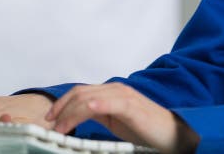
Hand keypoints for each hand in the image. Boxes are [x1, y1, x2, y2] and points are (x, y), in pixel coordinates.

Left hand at [48, 82, 193, 152]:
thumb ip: (99, 115)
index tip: (50, 119)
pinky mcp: (130, 106)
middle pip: (79, 93)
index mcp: (111, 93)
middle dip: (60, 109)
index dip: (61, 104)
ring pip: (86, 98)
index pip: (79, 92)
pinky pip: (104, 104)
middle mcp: (115, 90)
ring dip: (68, 113)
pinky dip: (88, 109)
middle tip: (50, 126)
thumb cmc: (147, 130)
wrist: (173, 134)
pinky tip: (80, 116)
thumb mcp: (116, 121)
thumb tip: (77, 121)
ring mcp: (123, 96)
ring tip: (59, 129)